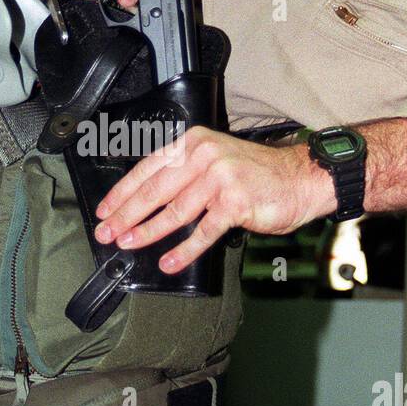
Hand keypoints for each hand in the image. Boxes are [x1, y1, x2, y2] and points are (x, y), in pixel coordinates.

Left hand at [92, 127, 335, 272]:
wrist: (301, 178)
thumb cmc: (259, 174)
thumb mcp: (216, 161)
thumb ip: (185, 175)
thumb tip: (149, 203)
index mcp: (194, 143)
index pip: (148, 168)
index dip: (122, 191)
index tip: (105, 210)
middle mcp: (204, 156)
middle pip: (155, 189)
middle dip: (126, 214)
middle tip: (108, 232)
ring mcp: (220, 178)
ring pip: (174, 210)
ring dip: (148, 231)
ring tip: (129, 244)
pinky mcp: (235, 202)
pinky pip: (203, 231)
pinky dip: (184, 250)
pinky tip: (170, 262)